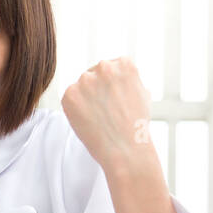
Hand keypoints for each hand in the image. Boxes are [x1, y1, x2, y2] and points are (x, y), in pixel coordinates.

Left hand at [60, 57, 156, 175]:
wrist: (125, 149)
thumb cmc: (136, 126)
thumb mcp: (142, 94)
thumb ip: (129, 79)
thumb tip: (120, 73)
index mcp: (124, 64)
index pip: (112, 67)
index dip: (112, 86)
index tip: (115, 101)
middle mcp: (105, 67)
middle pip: (94, 74)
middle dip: (97, 89)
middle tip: (105, 111)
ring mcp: (85, 80)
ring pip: (81, 86)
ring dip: (85, 98)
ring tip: (99, 117)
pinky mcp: (70, 94)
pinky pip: (70, 98)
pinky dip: (75, 109)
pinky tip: (89, 120)